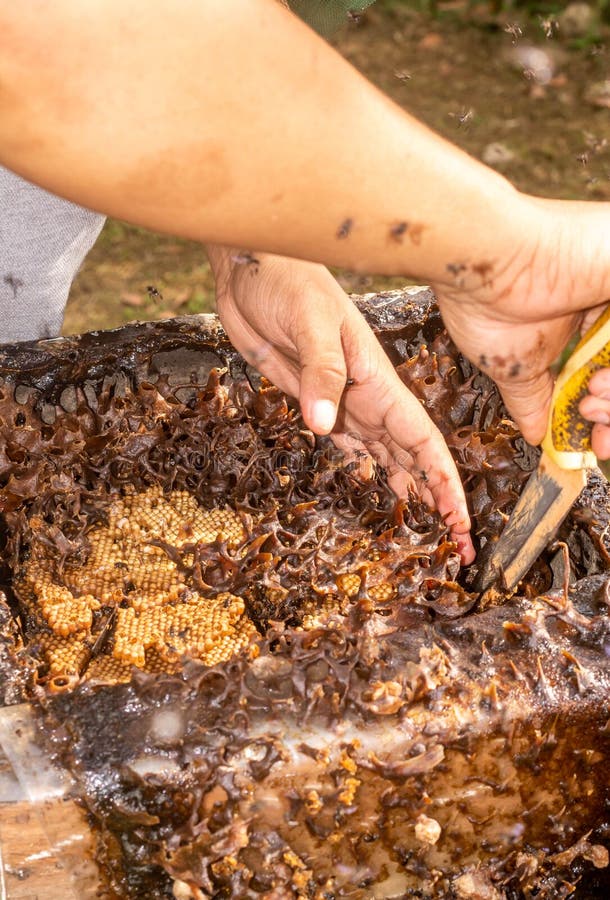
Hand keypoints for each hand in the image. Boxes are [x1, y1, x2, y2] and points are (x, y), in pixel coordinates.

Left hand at [207, 246, 473, 562]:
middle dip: (436, 498)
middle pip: (412, 455)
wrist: (252, 265)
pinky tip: (375, 485)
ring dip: (407, 487)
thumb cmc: (286, 280)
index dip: (443, 482)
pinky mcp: (312, 397)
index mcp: (376, 379)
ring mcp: (342, 398)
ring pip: (385, 452)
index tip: (460, 521)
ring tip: (423, 526)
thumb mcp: (307, 321)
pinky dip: (367, 467)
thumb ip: (320, 372)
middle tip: (454, 544)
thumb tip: (326, 429)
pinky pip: (350, 442)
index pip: (422, 439)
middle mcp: (367, 395)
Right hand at [433, 197, 609, 458]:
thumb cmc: (486, 300)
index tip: (596, 443)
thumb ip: (533, 398)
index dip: (606, 408)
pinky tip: (597, 385)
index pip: (609, 366)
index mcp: (590, 309)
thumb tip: (535, 436)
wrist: (480, 260)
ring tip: (588, 405)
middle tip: (597, 434)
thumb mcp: (516, 365)